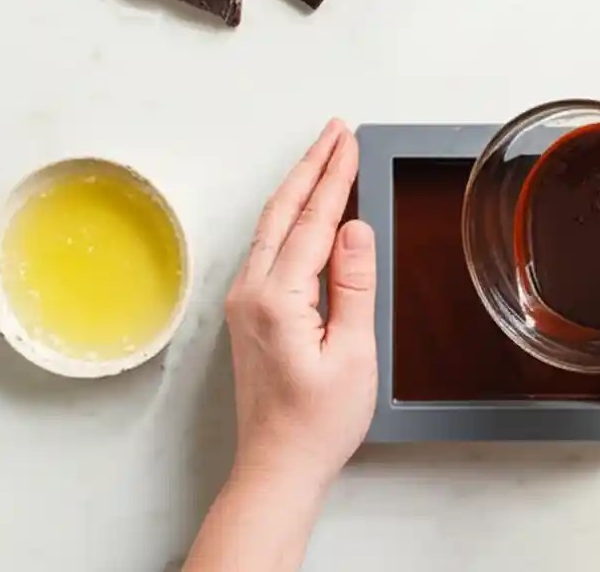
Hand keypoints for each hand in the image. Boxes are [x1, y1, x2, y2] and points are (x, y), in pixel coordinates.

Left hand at [224, 120, 377, 487]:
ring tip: (323, 157)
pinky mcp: (246, 312)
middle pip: (283, 212)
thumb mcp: (353, 355)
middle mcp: (250, 292)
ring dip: (297, 188)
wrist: (276, 467)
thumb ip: (354, 286)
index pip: (313, 222)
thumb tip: (356, 227)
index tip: (349, 141)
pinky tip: (305, 211)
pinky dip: (289, 218)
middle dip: (311, 167)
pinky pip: (267, 248)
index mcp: (277, 299)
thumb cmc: (317, 424)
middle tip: (335, 131)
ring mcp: (242, 302)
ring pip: (270, 227)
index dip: (334, 177)